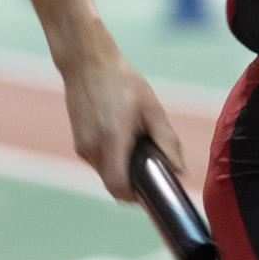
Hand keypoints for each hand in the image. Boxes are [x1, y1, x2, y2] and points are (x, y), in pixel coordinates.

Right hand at [62, 49, 186, 198]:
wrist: (87, 63)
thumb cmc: (123, 82)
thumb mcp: (152, 109)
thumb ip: (167, 142)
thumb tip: (180, 171)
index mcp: (113, 140)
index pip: (119, 187)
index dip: (135, 197)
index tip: (151, 191)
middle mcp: (93, 148)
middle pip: (114, 183)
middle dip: (133, 182)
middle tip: (152, 166)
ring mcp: (82, 147)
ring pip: (106, 173)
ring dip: (122, 168)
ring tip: (137, 144)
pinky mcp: (78, 143)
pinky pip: (98, 161)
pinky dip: (112, 158)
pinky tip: (122, 136)